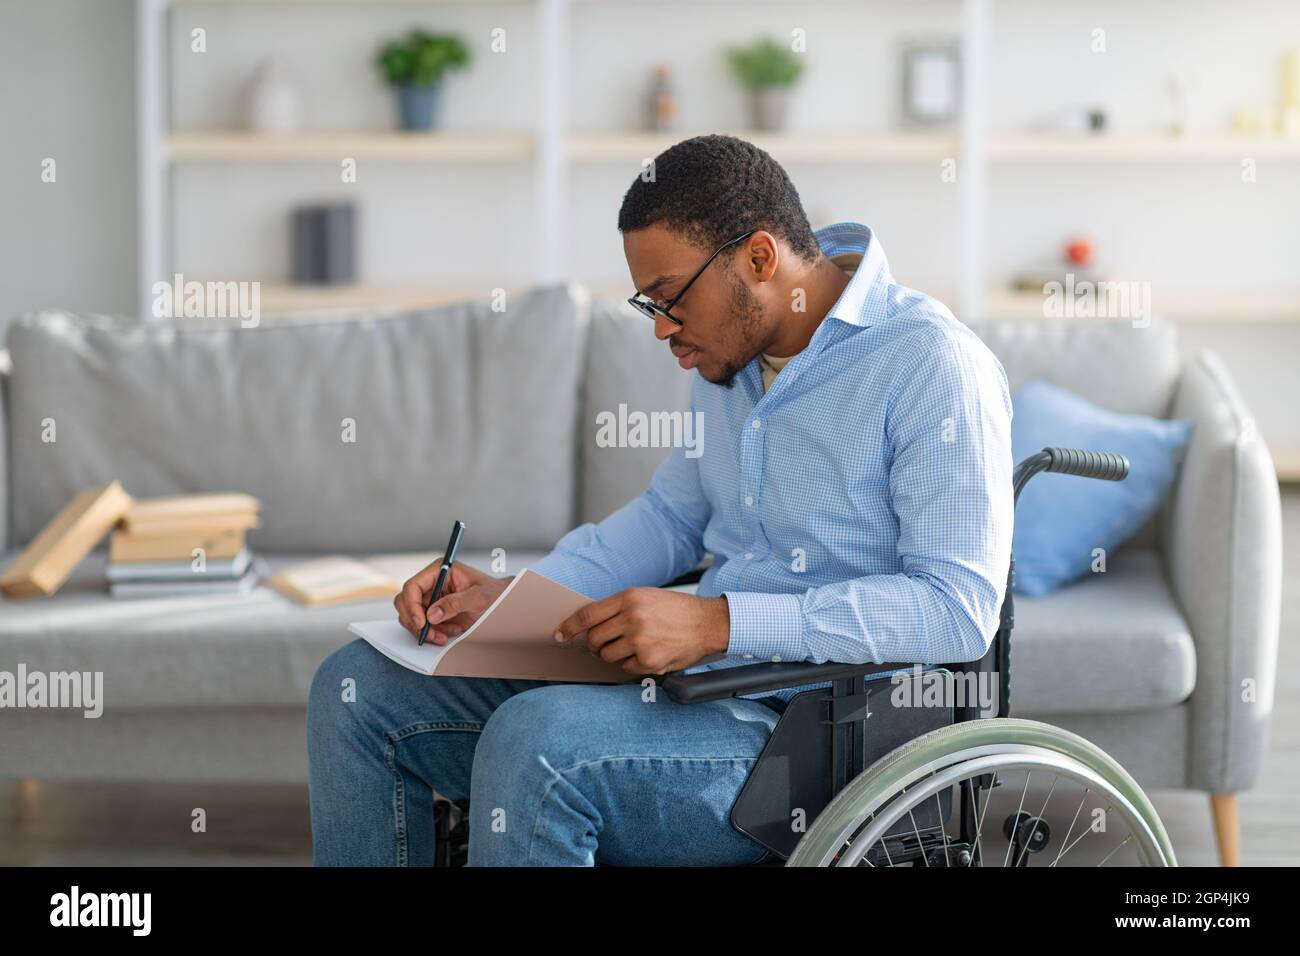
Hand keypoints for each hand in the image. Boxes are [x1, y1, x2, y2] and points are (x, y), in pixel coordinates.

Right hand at [395, 560, 510, 643]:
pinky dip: (431, 633)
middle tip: (431, 635)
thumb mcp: (480, 597)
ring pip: (410, 617)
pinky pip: (421, 626)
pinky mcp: (433, 612)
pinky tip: (448, 634)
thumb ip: (457, 603)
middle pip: (405, 602)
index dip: (411, 605)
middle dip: (415, 621)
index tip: (421, 623)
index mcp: (439, 571)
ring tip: (445, 635)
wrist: (502, 604)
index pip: (412, 586)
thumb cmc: (494, 594)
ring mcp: (430, 598)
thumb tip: (432, 614)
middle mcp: (431, 583)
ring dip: (425, 630)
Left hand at [552, 588, 729, 674]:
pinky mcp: (649, 661)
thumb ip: (618, 608)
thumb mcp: (645, 597)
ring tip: (629, 647)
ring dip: (611, 655)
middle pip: (595, 638)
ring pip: (607, 656)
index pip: (588, 615)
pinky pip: (625, 668)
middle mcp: (633, 619)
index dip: (569, 627)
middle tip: (601, 644)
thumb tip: (589, 626)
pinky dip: (630, 664)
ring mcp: (641, 641)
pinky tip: (646, 653)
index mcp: (629, 598)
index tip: (559, 635)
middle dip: (594, 645)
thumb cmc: (676, 609)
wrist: (708, 624)